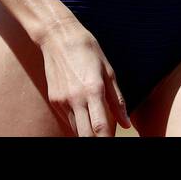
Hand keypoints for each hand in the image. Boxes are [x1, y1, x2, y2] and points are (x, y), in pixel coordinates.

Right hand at [36, 15, 131, 136]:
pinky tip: (85, 115)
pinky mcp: (54, 100)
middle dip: (97, 141)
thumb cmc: (87, 50)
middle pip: (86, 135)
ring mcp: (62, 101)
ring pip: (76, 130)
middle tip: (106, 137)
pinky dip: (78, 123)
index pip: (100, 128)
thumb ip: (117, 100)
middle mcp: (76, 99)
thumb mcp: (108, 71)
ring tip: (98, 128)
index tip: (114, 143)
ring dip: (87, 133)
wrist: (58, 37)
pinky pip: (68, 120)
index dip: (108, 140)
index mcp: (93, 90)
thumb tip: (126, 123)